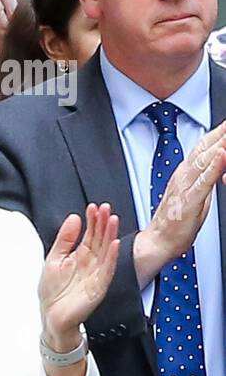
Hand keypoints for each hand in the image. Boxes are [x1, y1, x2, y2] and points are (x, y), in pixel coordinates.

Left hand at [39, 203, 119, 348]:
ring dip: (110, 235)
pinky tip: (114, 244)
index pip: (90, 234)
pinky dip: (112, 257)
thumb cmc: (53, 292)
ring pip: (106, 251)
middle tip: (105, 207)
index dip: (92, 220)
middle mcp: (91, 263)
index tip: (93, 207)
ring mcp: (96, 274)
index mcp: (80, 256)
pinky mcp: (99, 286)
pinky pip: (107, 269)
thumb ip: (64, 239)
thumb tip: (74, 218)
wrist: (53, 316)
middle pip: (100, 239)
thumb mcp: (54, 258)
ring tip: (112, 220)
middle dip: (103, 223)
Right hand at [134, 119, 225, 284]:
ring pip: (204, 160)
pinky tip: (221, 156)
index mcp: (184, 174)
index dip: (216, 133)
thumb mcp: (195, 196)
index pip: (202, 147)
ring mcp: (184, 187)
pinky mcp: (189, 201)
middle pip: (204, 148)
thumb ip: (204, 179)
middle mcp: (183, 176)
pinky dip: (213, 167)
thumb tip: (217, 168)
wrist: (157, 242)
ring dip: (219, 144)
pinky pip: (203, 181)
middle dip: (220, 132)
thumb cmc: (174, 223)